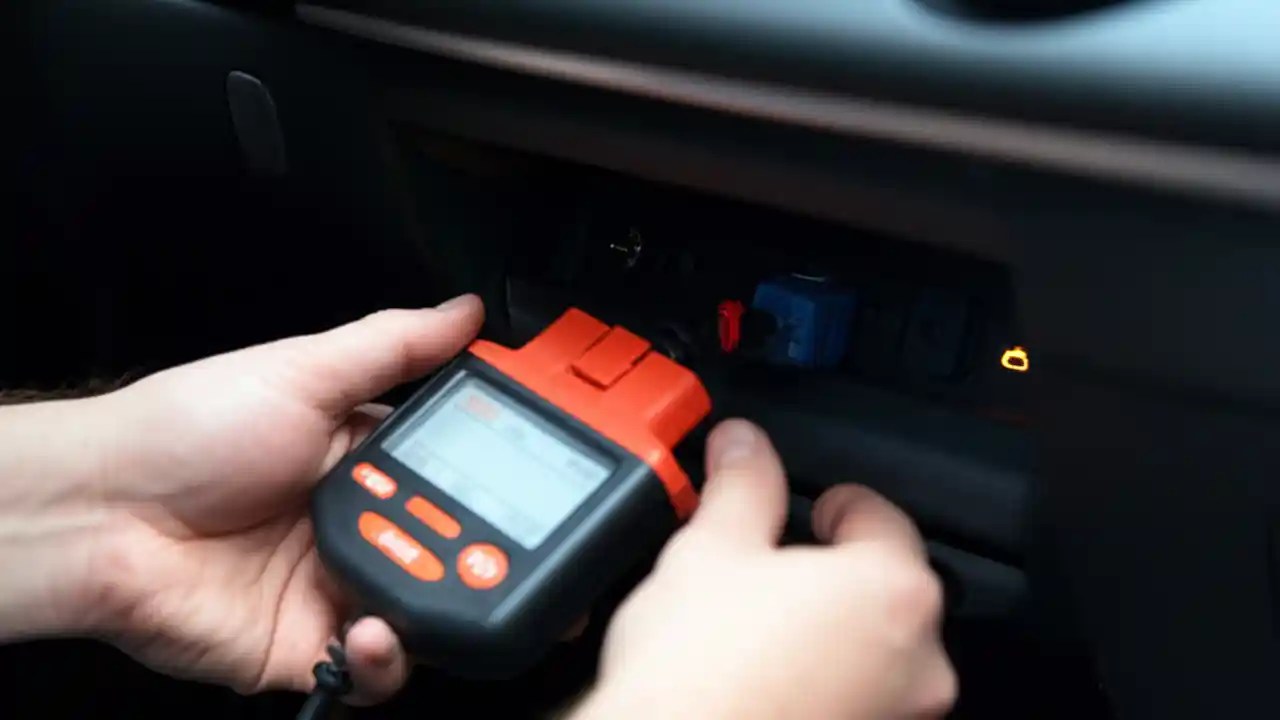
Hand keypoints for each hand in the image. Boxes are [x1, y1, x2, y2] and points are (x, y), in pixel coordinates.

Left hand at [0, 295, 483, 701]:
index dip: (499, 478)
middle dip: (491, 554)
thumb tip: (466, 312)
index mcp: (362, 460)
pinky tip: (371, 631)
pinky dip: (388, 662)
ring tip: (434, 587)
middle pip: (453, 547)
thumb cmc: (184, 433)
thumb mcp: (302, 371)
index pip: (455, 471)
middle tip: (510, 548)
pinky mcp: (308, 647)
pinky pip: (375, 672)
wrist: (101, 516)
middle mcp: (357, 526)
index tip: (542, 480)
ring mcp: (335, 589)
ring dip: (446, 608)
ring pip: (427, 613)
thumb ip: (394, 346)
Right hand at [576, 420, 955, 719]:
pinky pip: (851, 697)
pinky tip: (760, 676)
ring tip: (753, 628)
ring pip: (866, 649)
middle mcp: (917, 663)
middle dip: (824, 572)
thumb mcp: (711, 549)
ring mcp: (896, 716)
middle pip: (878, 587)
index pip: (879, 515)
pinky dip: (816, 681)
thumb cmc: (702, 678)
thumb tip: (744, 447)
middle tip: (765, 569)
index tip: (808, 507)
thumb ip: (742, 485)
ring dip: (821, 630)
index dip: (832, 503)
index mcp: (894, 592)